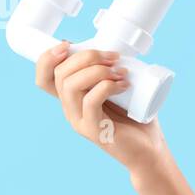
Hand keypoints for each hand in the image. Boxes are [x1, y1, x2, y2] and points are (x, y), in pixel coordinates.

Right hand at [34, 40, 170, 175]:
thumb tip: (112, 47)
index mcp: (72, 99)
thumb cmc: (137, 119)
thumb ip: (110, 73)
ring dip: (97, 71)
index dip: (47, 57)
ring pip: (71, 86)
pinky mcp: (93, 130)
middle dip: (87, 56)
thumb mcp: (119, 90)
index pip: (44, 77)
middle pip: (61, 75)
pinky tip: (124, 85)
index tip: (68, 44)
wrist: (150, 151)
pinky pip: (90, 101)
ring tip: (121, 72)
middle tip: (114, 57)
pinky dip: (106, 86)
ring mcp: (79, 120)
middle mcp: (70, 110)